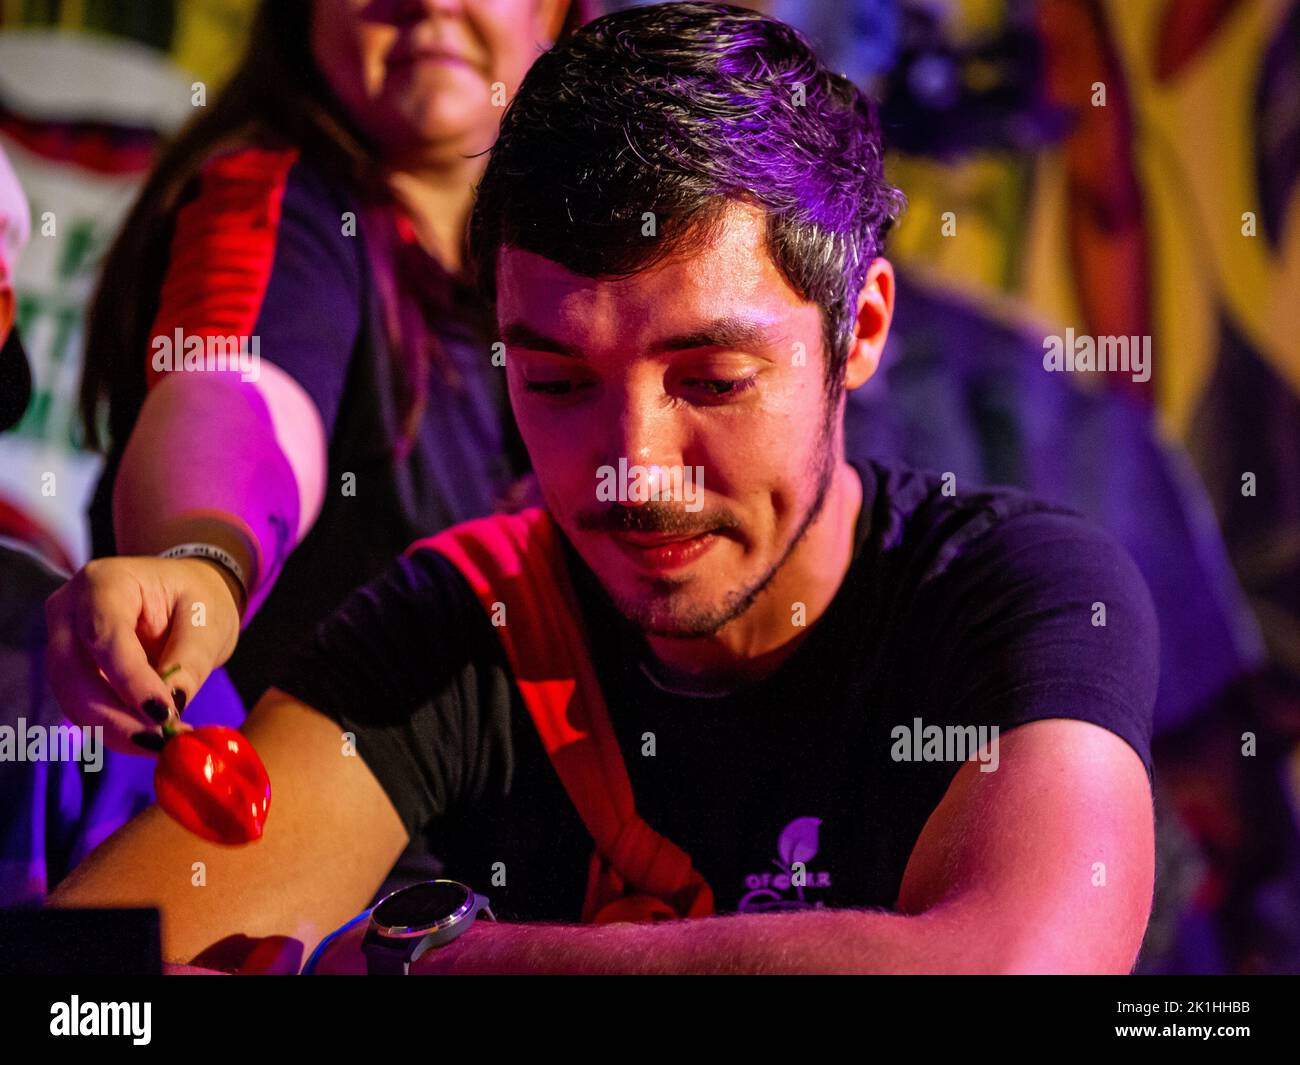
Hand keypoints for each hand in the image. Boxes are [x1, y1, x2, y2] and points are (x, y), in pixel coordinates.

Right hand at [45, 556, 241, 754]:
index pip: (104, 636)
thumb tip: (167, 711)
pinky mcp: (70, 670)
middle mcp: (69, 609)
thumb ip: (188, 663)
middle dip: (115, 716)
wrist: (183, 595)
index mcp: (104, 582)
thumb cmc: (197, 599)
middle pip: (73, 673)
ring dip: (114, 729)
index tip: (162, 715)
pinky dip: (114, 727)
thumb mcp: (207, 621)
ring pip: (72, 697)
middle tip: (159, 742)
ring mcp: (62, 640)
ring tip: (161, 744)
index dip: (129, 680)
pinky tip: (149, 738)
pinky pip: (82, 706)